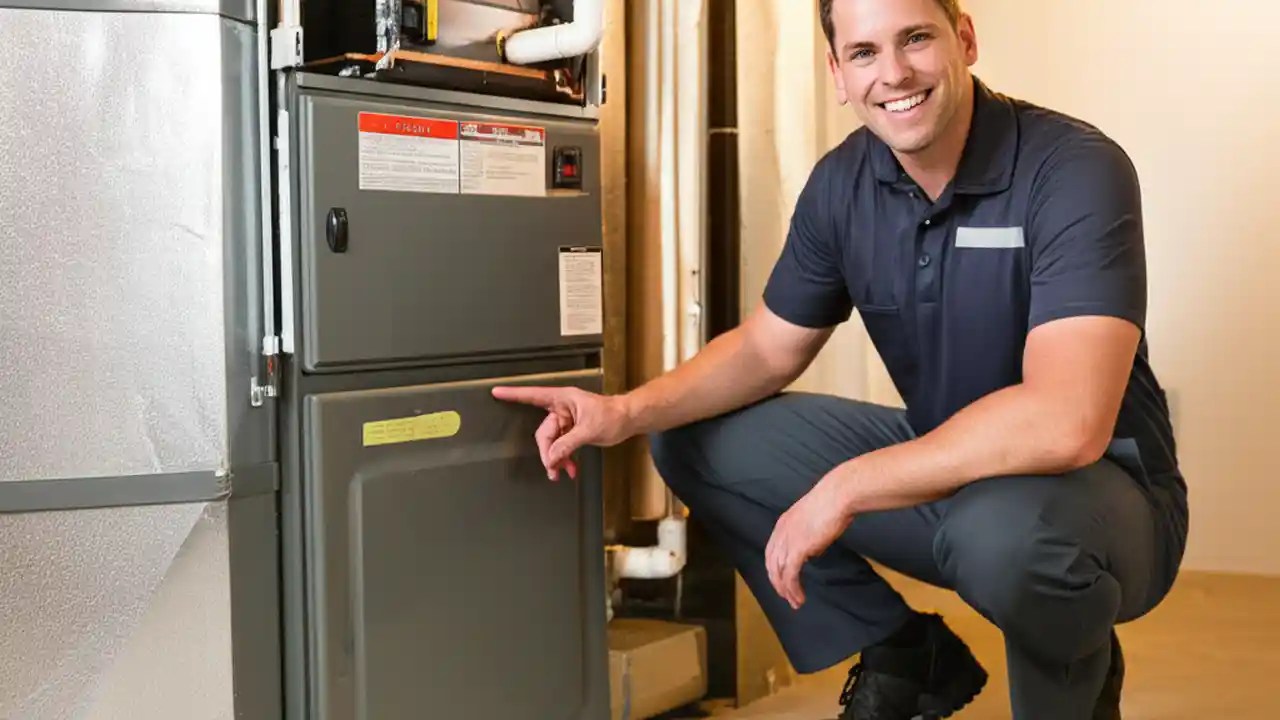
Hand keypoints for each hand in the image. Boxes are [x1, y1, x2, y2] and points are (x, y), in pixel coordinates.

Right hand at [491, 385, 631, 480]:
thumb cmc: (613, 416)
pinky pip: (562, 447)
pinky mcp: (572, 431)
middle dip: (548, 452)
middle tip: (553, 469)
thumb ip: (568, 443)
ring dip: (557, 459)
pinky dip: (565, 459)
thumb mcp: (590, 430)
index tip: (497, 391)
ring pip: (553, 443)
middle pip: (544, 433)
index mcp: (563, 399)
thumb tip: (552, 456)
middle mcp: (562, 409)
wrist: (629, 420)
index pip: (534, 396)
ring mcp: (567, 421)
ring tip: (563, 473)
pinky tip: (571, 470)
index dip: (514, 395)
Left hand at [764, 476, 854, 609]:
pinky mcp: (798, 549)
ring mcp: (788, 541)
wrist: (837, 495)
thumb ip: (809, 536)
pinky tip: (799, 597)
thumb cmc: (832, 503)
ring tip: (794, 602)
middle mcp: (781, 533)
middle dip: (777, 583)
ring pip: (779, 573)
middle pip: (771, 564)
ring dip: (786, 590)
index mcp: (783, 524)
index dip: (774, 567)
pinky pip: (790, 575)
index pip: (772, 551)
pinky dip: (792, 589)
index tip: (781, 579)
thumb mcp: (814, 520)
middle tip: (786, 596)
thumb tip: (812, 552)